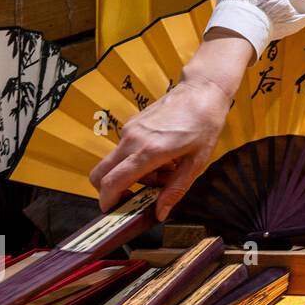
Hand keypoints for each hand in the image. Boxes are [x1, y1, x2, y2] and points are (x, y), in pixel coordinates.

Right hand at [88, 30, 254, 221]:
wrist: (202, 90)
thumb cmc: (204, 125)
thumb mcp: (196, 162)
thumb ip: (175, 189)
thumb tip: (159, 213)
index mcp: (149, 151)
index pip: (112, 182)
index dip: (107, 201)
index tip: (113, 212)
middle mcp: (133, 140)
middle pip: (99, 174)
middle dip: (111, 191)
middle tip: (137, 195)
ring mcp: (130, 130)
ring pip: (115, 163)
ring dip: (132, 175)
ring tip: (165, 171)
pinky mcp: (132, 124)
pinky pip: (124, 150)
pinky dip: (136, 160)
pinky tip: (163, 157)